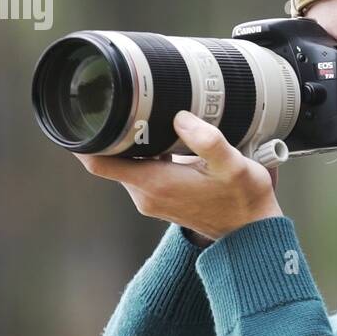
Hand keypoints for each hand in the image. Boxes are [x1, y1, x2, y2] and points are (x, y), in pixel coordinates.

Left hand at [74, 111, 282, 240]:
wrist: (251, 231)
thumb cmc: (244, 199)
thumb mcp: (234, 165)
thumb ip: (208, 140)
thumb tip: (181, 118)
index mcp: (156, 183)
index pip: (99, 163)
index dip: (85, 140)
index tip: (86, 115)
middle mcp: (146, 195)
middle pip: (110, 159)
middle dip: (114, 134)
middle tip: (127, 105)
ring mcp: (152, 200)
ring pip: (126, 166)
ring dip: (132, 145)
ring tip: (150, 120)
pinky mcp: (160, 201)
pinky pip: (140, 174)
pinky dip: (145, 156)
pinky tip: (165, 142)